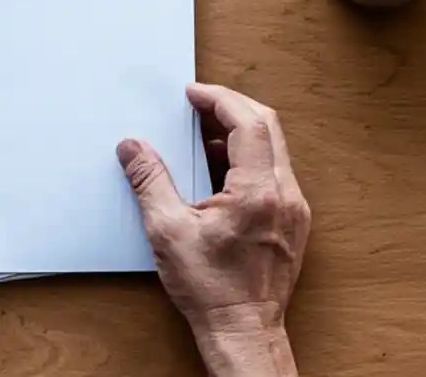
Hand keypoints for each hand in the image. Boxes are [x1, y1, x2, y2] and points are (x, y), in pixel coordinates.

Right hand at [116, 84, 310, 376]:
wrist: (243, 330)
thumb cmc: (210, 290)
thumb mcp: (167, 231)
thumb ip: (150, 181)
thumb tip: (132, 148)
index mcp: (257, 192)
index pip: (248, 123)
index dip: (219, 99)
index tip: (193, 94)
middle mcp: (285, 195)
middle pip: (268, 127)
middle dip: (231, 108)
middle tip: (197, 105)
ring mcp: (294, 208)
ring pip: (274, 149)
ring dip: (240, 132)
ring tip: (202, 134)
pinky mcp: (293, 221)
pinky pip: (274, 172)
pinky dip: (249, 157)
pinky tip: (219, 168)